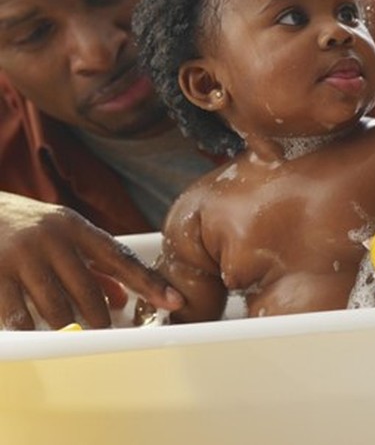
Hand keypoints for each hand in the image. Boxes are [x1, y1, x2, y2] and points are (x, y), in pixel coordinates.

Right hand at [0, 193, 182, 329]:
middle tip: (102, 328)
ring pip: (56, 309)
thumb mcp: (62, 235)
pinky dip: (30, 329)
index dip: (150, 282)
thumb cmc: (25, 226)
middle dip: (99, 317)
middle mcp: (52, 239)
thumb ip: (93, 265)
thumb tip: (123, 299)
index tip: (174, 301)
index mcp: (75, 227)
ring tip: (68, 328)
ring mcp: (22, 257)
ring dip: (67, 326)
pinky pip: (19, 317)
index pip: (121, 258)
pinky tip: (33, 328)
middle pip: (90, 291)